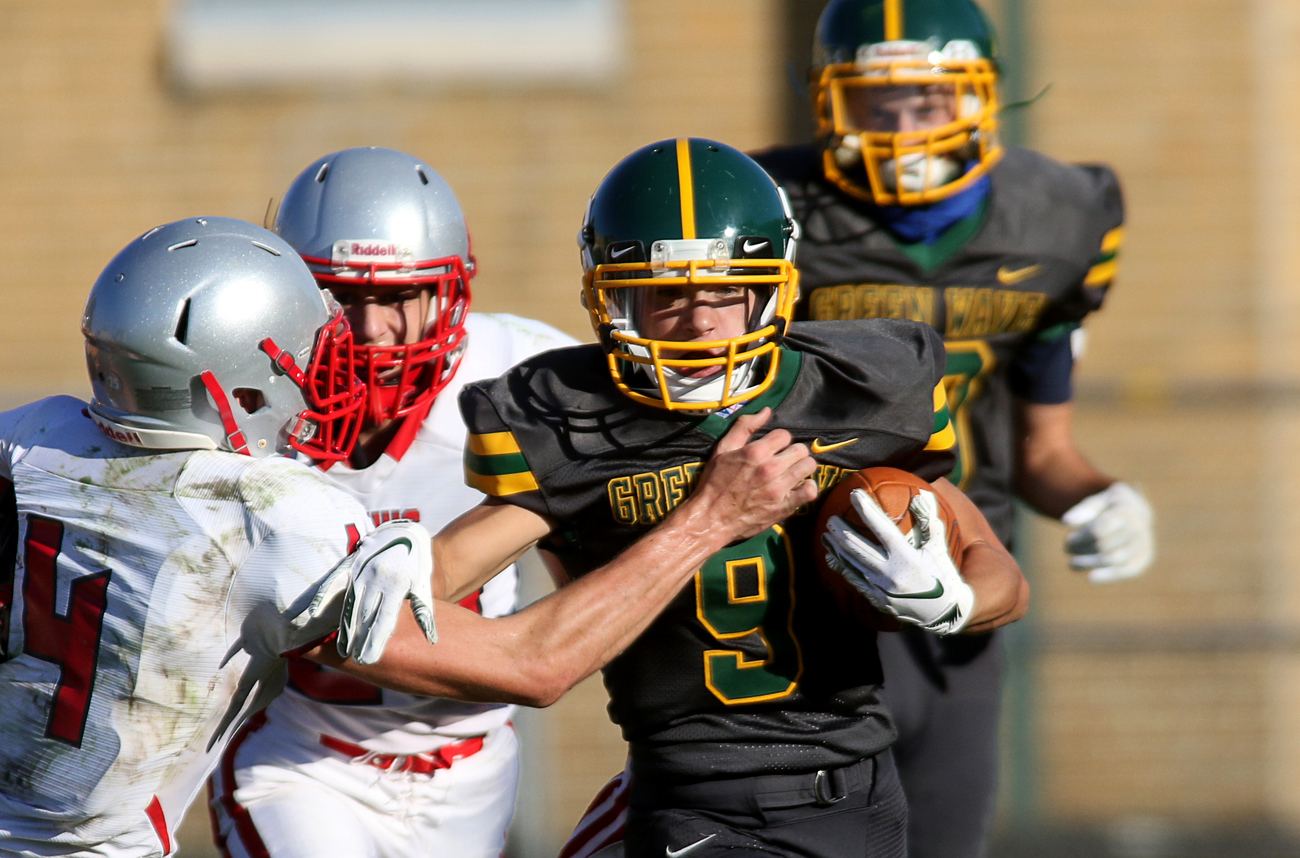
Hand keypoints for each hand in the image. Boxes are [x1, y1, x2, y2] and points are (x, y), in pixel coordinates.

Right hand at [337, 520, 436, 664]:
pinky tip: (313, 613)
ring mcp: (362, 569)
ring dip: (344, 627)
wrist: (409, 529)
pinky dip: (323, 596)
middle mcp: (377, 577)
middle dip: (359, 640)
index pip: (384, 618)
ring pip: (350, 603)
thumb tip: (431, 639)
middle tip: (353, 660)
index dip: (376, 640)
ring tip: (340, 649)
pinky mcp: (352, 562)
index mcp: (397, 583)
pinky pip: (335, 581)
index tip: (368, 659)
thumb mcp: (425, 583)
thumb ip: (423, 610)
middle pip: (366, 615)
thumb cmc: (419, 560)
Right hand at [686, 408, 818, 543]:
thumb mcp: (722, 449)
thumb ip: (744, 427)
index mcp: (756, 452)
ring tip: (791, 473)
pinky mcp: (784, 506)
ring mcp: (779, 488)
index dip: (779, 441)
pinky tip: (797, 488)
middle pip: (800, 449)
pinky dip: (807, 487)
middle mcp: (770, 468)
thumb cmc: (714, 483)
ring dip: (802, 467)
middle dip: (793, 452)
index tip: (773, 449)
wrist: (711, 518)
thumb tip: (767, 411)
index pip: (785, 435)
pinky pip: (810, 491)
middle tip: (783, 461)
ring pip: (808, 467)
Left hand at [821, 488, 973, 633]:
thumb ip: (928, 522)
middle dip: (840, 530)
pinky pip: (853, 580)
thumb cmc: (942, 574)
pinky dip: (840, 567)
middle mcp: (891, 574)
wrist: (943, 613)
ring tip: (825, 534)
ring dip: (836, 547)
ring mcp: (881, 588)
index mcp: (908, 558)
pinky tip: (830, 557)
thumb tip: (919, 496)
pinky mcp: (876, 599)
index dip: (866, 510)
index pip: (882, 528)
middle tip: (830, 518)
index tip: (854, 493)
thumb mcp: (938, 547)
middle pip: (857, 547)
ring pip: (851, 563)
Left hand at [1062, 482, 1153, 582]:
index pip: (1099, 530)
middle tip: (1067, 549)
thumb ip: (1082, 510)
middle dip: (1081, 549)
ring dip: (1089, 563)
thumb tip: (1065, 521)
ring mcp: (1143, 545)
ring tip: (1071, 564)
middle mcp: (1137, 529)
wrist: (1136, 512)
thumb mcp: (1096, 502)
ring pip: (1113, 559)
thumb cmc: (1108, 507)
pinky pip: (1127, 571)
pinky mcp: (1143, 559)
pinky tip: (1090, 577)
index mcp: (1125, 512)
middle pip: (1104, 546)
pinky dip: (1108, 576)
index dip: (1081, 537)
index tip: (1069, 539)